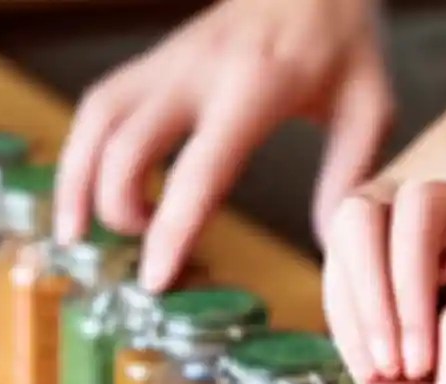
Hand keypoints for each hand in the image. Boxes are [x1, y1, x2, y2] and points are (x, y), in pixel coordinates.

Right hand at [56, 0, 391, 289]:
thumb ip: (348, 175)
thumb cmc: (345, 41)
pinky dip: (82, 150)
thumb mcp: (369, 107)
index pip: (199, 172)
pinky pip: (100, 104)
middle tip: (142, 258)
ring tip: (76, 236)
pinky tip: (85, 190)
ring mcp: (169, 61)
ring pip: (95, 120)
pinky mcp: (155, 59)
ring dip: (76, 182)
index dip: (170, 231)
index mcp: (255, 89)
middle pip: (126, 148)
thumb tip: (328, 247)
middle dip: (119, 212)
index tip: (156, 280)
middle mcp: (197, 72)